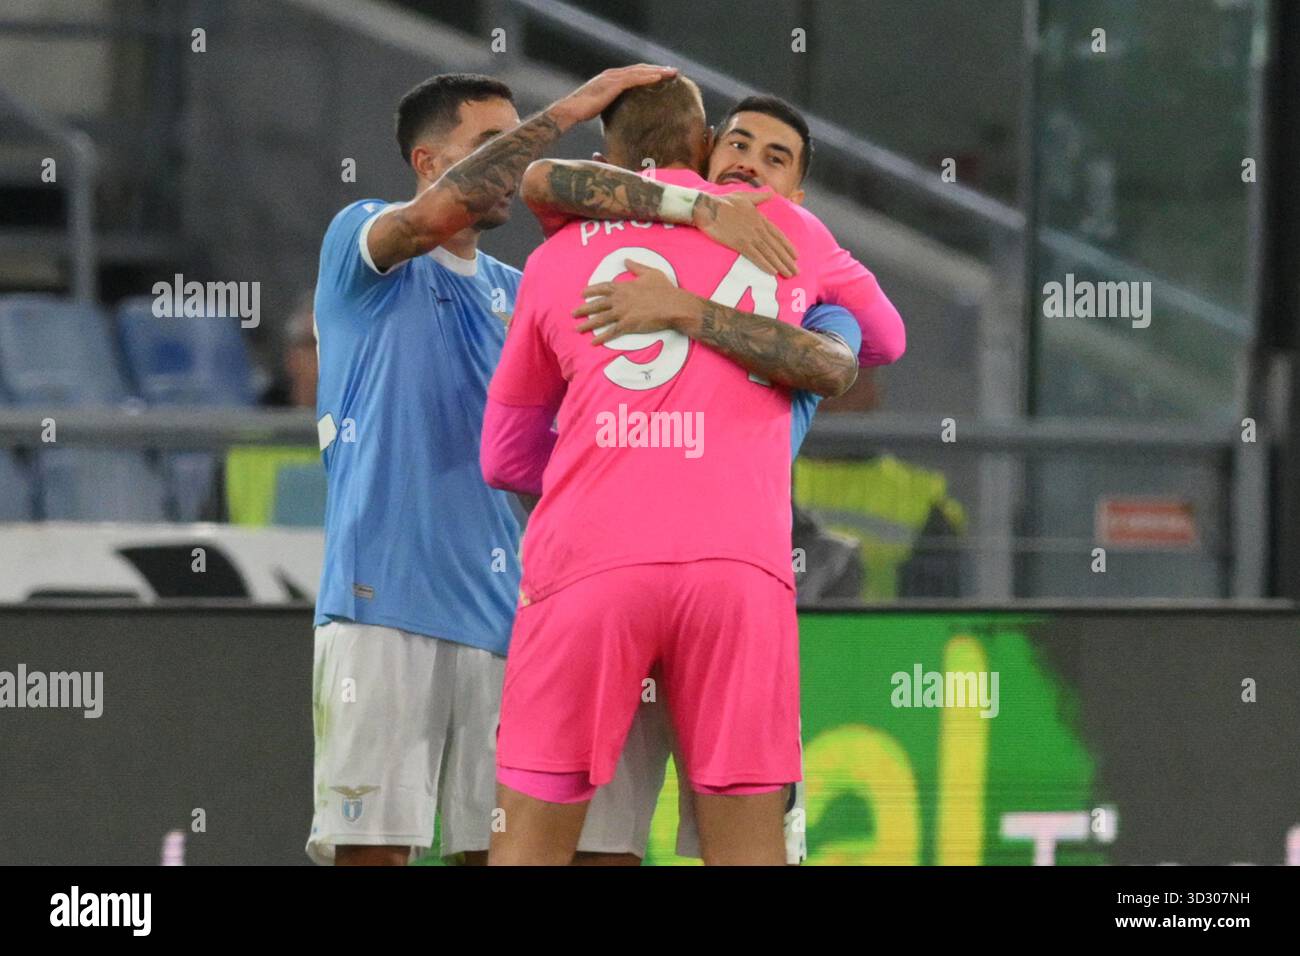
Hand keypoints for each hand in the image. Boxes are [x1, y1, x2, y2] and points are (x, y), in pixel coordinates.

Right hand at [551, 64, 678, 127]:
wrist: (569, 110)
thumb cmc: (581, 112)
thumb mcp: (600, 107)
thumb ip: (611, 105)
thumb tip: (620, 116)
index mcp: (611, 79)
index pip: (634, 73)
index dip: (649, 73)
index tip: (663, 76)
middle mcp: (612, 74)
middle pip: (640, 69)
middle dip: (657, 69)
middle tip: (673, 71)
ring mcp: (612, 78)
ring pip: (640, 72)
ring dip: (657, 71)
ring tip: (672, 73)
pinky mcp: (612, 84)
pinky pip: (634, 79)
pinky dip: (647, 78)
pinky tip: (659, 79)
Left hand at [573, 260, 694, 344]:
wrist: (673, 305)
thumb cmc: (665, 289)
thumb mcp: (650, 272)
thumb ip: (636, 267)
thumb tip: (626, 260)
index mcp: (624, 287)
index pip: (603, 287)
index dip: (592, 290)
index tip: (582, 293)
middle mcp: (620, 299)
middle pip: (597, 304)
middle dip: (584, 309)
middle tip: (573, 313)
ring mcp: (623, 312)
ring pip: (601, 319)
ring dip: (588, 324)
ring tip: (577, 328)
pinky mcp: (628, 325)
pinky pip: (611, 332)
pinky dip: (602, 337)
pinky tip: (594, 342)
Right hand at [692, 191, 797, 277]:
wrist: (709, 208)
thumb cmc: (725, 201)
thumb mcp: (745, 196)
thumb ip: (760, 197)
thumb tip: (772, 193)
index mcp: (760, 218)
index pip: (778, 234)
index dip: (787, 246)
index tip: (796, 256)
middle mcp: (758, 228)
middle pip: (776, 247)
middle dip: (787, 260)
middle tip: (796, 272)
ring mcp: (749, 236)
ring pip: (768, 253)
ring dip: (780, 265)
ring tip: (789, 274)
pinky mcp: (739, 243)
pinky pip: (755, 256)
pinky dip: (765, 264)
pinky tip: (772, 272)